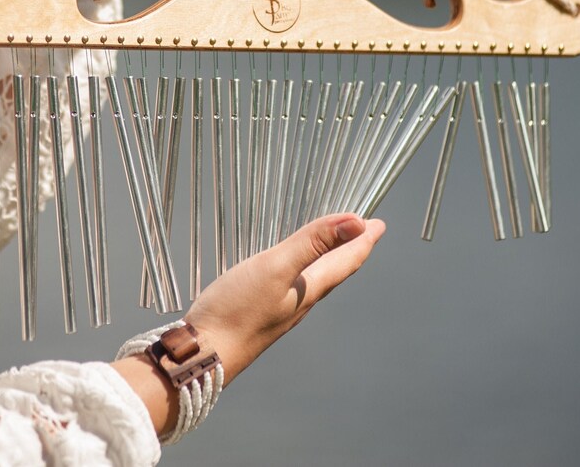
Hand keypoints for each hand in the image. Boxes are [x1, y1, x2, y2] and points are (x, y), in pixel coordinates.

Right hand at [113, 214, 384, 435]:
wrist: (202, 355)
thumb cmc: (237, 312)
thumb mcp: (276, 268)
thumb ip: (312, 243)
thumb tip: (356, 223)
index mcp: (308, 290)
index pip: (345, 261)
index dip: (363, 241)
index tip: (378, 225)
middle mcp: (299, 302)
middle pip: (333, 271)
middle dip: (350, 249)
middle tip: (362, 232)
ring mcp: (279, 310)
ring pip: (314, 280)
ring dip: (328, 259)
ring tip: (333, 247)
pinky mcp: (259, 313)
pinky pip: (291, 286)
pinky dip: (301, 269)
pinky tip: (287, 271)